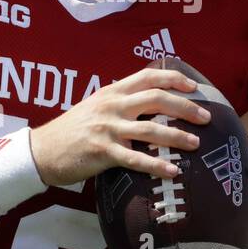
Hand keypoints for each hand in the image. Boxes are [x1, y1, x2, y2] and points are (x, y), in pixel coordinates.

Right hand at [28, 67, 212, 187]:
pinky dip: (156, 165)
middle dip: (185, 107)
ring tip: (195, 143)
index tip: (194, 87)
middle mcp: (112, 106)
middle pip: (156, 99)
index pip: (148, 77)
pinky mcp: (103, 152)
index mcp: (112, 92)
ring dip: (177, 136)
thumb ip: (119, 101)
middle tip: (206, 117)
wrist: (42, 151)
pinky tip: (173, 171)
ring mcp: (107, 129)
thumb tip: (147, 101)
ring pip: (150, 129)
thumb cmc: (71, 130)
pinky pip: (136, 159)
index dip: (174, 79)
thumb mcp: (95, 106)